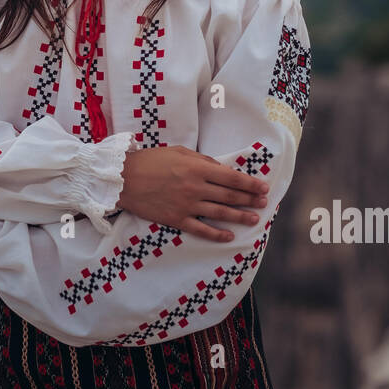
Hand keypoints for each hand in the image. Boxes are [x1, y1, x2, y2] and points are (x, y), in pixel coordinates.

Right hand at [117, 145, 269, 241]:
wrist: (123, 179)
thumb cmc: (150, 160)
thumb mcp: (178, 151)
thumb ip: (202, 160)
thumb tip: (221, 168)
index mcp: (197, 168)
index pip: (231, 177)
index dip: (250, 183)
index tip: (263, 187)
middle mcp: (196, 187)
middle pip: (230, 195)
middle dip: (250, 199)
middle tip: (264, 202)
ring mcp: (187, 205)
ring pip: (220, 213)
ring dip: (240, 216)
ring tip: (254, 219)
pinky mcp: (177, 219)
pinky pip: (201, 229)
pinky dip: (217, 234)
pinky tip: (229, 236)